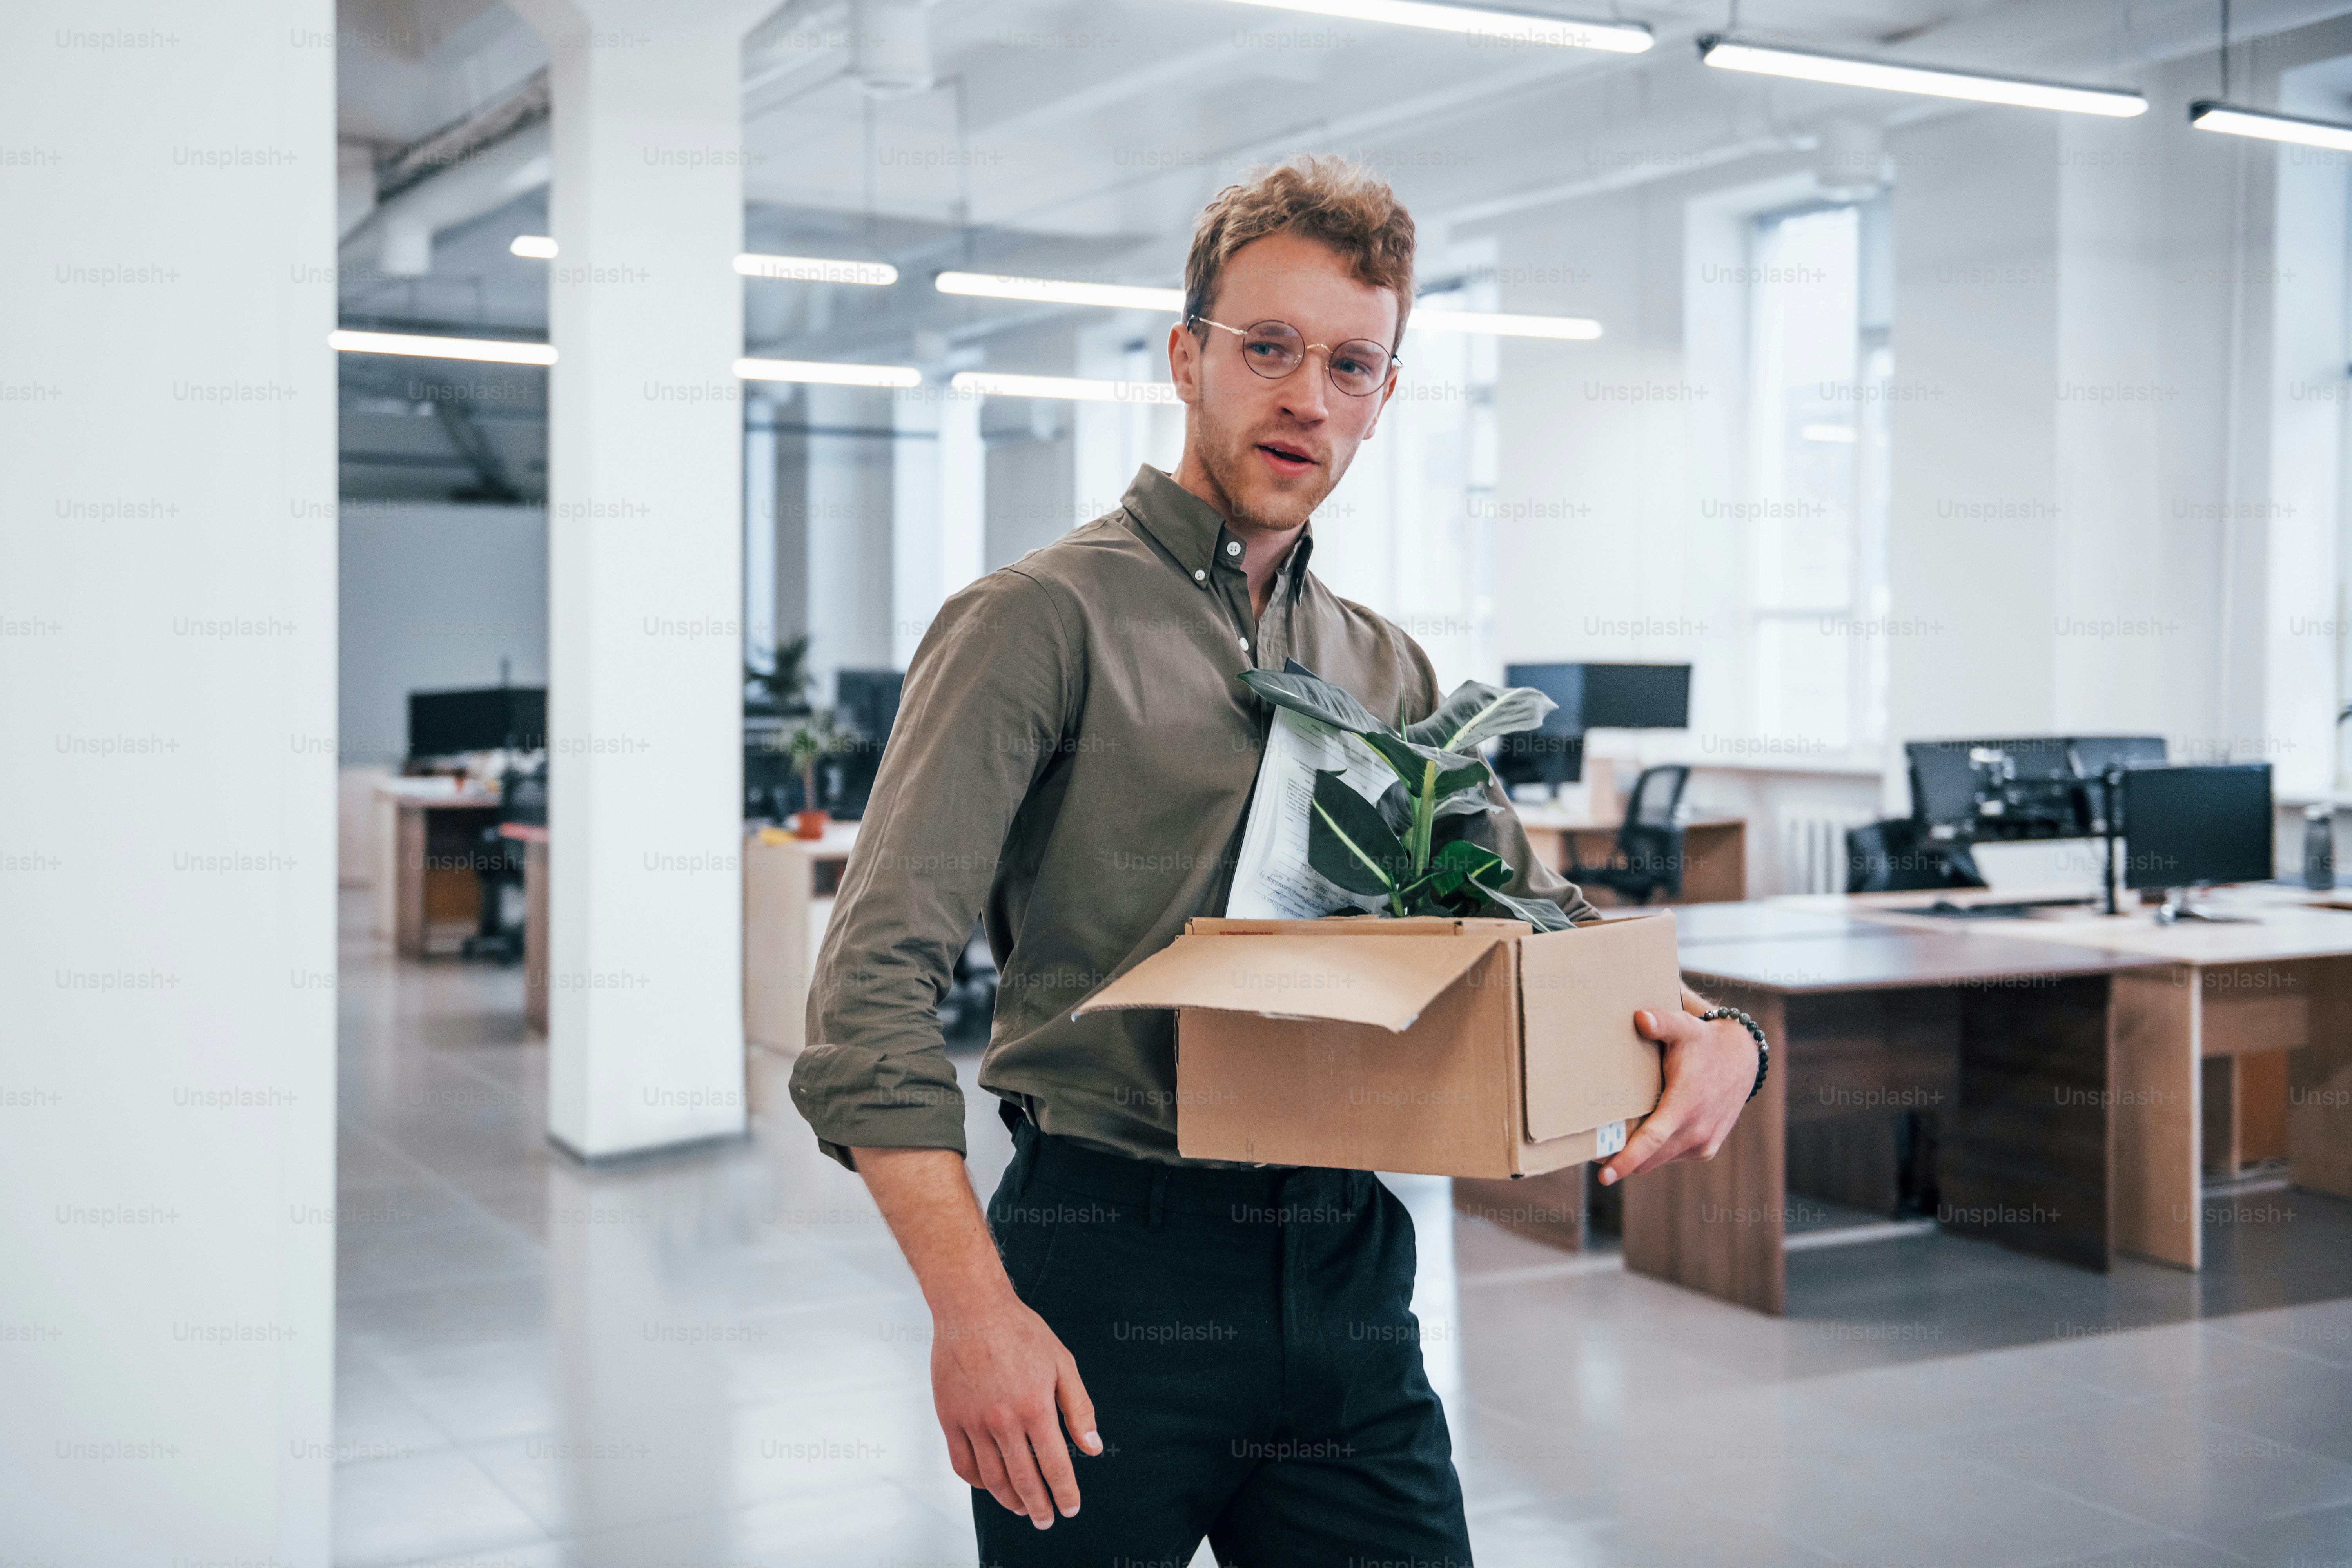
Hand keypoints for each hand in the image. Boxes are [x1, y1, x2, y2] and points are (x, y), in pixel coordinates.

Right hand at [931, 1288, 1101, 1528]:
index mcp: (1035, 1406)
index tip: (1070, 1509)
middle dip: (1038, 1506)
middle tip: (1046, 1520)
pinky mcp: (949, 1418)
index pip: (1054, 1466)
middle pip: (1023, 1480)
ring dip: (1009, 1500)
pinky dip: (977, 1482)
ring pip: (992, 1478)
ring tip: (1021, 1508)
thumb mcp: (1062, 1363)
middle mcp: (1003, 1420)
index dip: (1065, 1493)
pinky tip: (990, 1485)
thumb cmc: (1021, 1332)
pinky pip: (962, 1463)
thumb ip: (1079, 1408)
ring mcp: (972, 1421)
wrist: (971, 1308)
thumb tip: (1093, 1448)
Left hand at [1597, 1004, 1758, 1186]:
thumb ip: (1662, 1022)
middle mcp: (1696, 1131)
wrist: (1742, 1060)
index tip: (1603, 1176)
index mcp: (1686, 1106)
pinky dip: (1657, 1152)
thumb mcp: (1684, 1027)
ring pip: (1659, 1160)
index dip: (1626, 1159)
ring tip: (1611, 1143)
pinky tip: (1644, 1136)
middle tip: (1591, 1150)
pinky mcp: (1706, 1149)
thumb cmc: (1704, 1043)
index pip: (1651, 1140)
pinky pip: (1672, 1157)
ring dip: (1638, 1156)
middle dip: (1620, 1158)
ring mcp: (1703, 1143)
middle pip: (1648, 1157)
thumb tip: (1640, 1017)